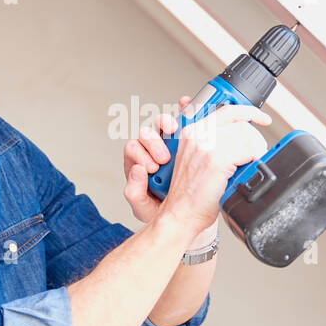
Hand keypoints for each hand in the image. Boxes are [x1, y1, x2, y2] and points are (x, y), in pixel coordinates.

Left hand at [122, 95, 190, 224]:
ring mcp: (169, 142)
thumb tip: (137, 172)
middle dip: (155, 143)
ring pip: (164, 125)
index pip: (134, 148)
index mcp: (138, 162)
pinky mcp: (185, 138)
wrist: (185, 214)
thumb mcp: (144, 208)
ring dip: (170, 127)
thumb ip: (134, 193)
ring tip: (178, 137)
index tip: (152, 167)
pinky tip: (192, 113)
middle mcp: (151, 149)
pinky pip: (183, 119)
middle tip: (164, 158)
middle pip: (148, 133)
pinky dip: (185, 111)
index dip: (141, 155)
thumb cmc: (161, 209)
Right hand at [157, 103, 272, 237]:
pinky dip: (253, 161)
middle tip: (257, 153)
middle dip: (255, 139)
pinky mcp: (215, 160)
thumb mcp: (198, 161)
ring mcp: (206, 146)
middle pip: (240, 124)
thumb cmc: (190, 195)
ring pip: (246, 137)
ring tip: (249, 165)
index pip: (227, 110)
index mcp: (191, 132)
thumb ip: (214, 145)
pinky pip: (247, 151)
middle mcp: (197, 135)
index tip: (261, 118)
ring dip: (255, 152)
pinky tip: (245, 170)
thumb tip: (241, 139)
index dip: (248, 112)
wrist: (180, 214)